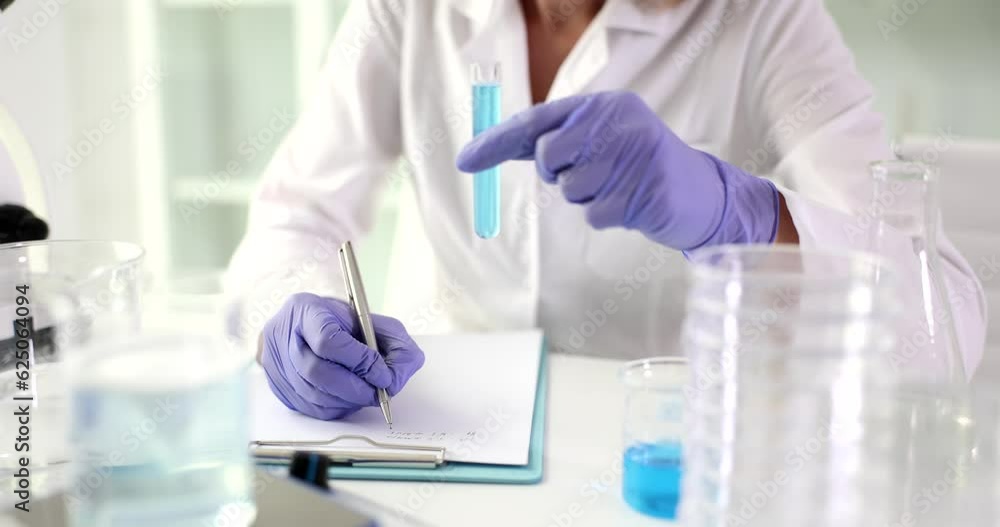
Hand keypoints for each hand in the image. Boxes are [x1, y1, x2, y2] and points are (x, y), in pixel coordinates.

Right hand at [261, 293, 424, 419]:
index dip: (359, 360)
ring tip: (367, 394)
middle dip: (356, 387)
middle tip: (380, 393)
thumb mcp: (370, 319)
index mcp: (306, 311)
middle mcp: (283, 338)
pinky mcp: (279, 388)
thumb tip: (396, 376)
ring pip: (314, 395)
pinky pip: (310, 408)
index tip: (382, 372)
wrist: (301, 327)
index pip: (329, 340)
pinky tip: (349, 398)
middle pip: (317, 372)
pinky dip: (337, 408)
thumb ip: (392, 340)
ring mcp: (277, 365)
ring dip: (348, 400)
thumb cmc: (338, 322)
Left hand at [456, 91, 779, 251]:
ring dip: (588, 198)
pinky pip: (595, 214)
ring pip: (571, 190)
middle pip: (549, 157)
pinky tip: (632, 204)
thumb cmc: (636, 167)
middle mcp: (618, 122)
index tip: (464, 161)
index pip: (536, 122)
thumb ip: (552, 142)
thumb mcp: (599, 142)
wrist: (699, 194)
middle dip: (559, 175)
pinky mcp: (645, 190)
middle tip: (590, 176)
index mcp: (603, 105)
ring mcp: (634, 155)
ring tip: (619, 188)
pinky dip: (608, 216)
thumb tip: (485, 151)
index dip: (497, 142)